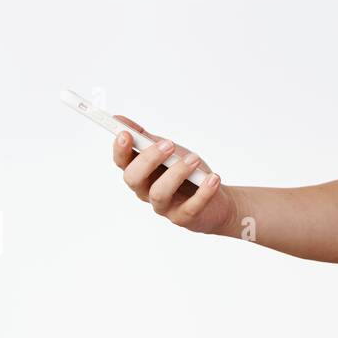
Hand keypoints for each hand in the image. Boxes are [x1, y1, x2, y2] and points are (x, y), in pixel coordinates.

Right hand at [111, 114, 236, 235]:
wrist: (218, 201)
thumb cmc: (188, 174)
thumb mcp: (168, 152)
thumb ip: (145, 138)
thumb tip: (118, 120)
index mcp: (141, 174)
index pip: (122, 163)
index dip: (120, 150)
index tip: (125, 134)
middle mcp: (147, 191)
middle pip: (134, 179)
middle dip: (148, 160)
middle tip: (169, 144)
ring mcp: (165, 207)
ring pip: (159, 193)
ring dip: (177, 173)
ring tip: (195, 159)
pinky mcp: (184, 218)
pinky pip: (190, 207)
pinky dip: (203, 192)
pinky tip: (213, 178)